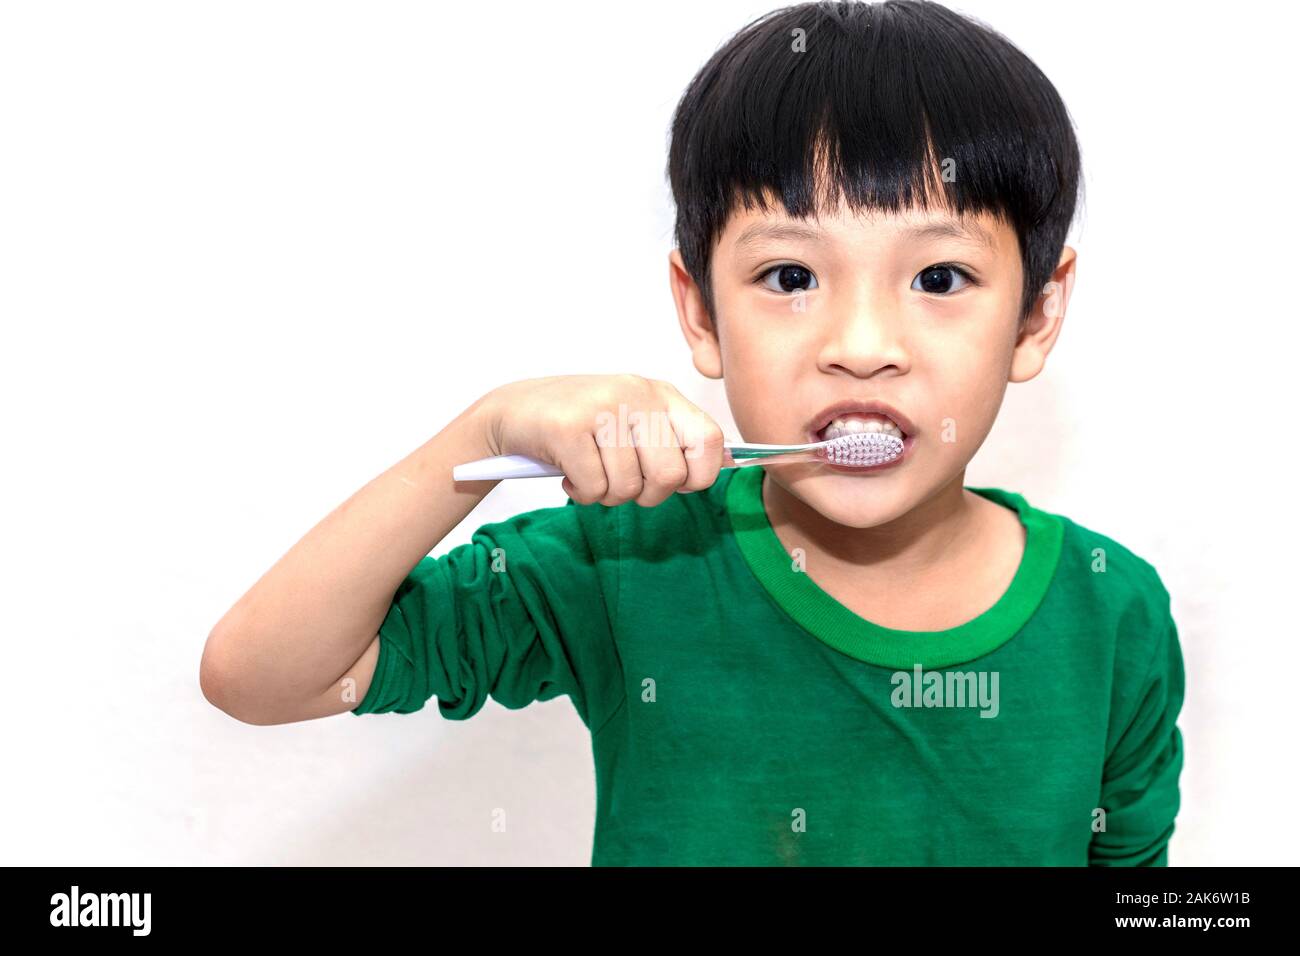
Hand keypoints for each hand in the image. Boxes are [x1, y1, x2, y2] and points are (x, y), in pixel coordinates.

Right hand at [479, 374, 725, 506]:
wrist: (512, 412)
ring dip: (607, 495)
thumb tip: (712, 470)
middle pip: (669, 476)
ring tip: (589, 471)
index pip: (709, 441)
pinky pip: (594, 489)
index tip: (675, 483)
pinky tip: (569, 472)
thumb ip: (671, 441)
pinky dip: (582, 493)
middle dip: (646, 495)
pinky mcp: (567, 428)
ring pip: (628, 488)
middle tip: (621, 483)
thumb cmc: (579, 425)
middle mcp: (636, 394)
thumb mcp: (632, 421)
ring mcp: (601, 408)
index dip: (697, 476)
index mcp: (660, 393)